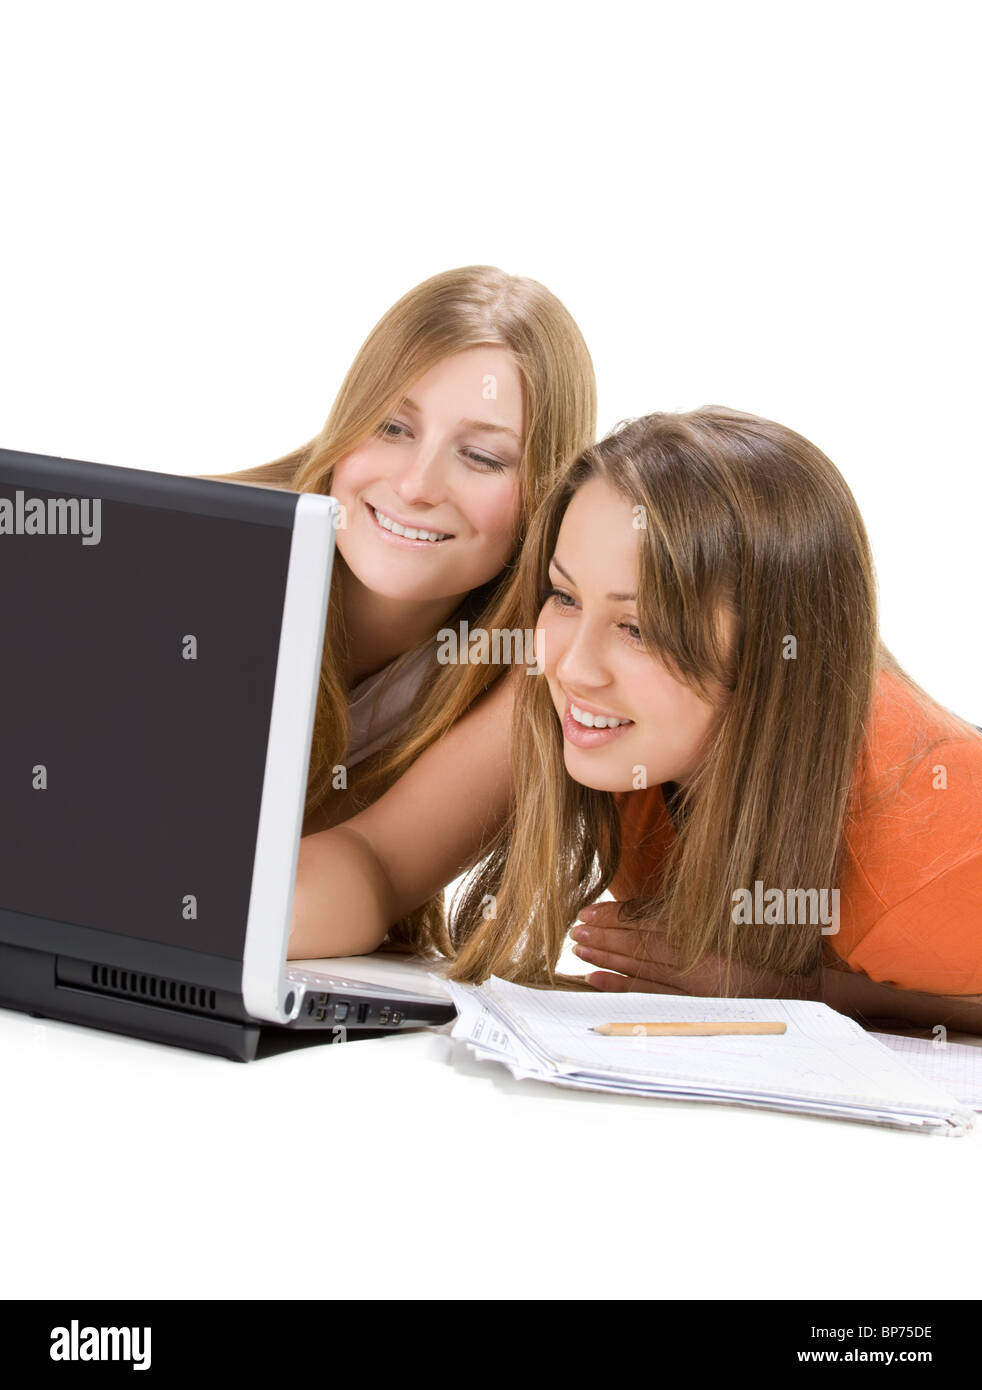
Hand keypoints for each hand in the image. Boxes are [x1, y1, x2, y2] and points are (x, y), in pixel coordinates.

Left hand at [570, 899, 818, 997]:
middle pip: (639, 945)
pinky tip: (595, 979)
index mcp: (708, 932)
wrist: (805, 990)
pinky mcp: (694, 1005)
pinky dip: (620, 986)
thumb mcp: (741, 913)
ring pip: (639, 970)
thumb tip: (661, 895)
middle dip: (603, 936)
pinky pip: (650, 996)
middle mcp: (697, 960)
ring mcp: (694, 986)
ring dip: (605, 959)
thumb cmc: (775, 946)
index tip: (589, 911)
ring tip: (578, 949)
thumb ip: (702, 903)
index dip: (616, 915)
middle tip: (574, 929)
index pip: (650, 921)